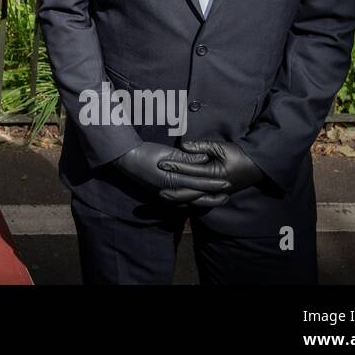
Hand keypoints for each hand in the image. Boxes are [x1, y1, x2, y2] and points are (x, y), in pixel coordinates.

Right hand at [112, 142, 231, 206]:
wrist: (127, 159)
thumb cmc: (146, 152)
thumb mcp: (167, 152)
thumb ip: (186, 158)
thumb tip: (204, 159)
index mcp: (172, 180)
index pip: (198, 183)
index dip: (213, 183)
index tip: (227, 182)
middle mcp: (170, 191)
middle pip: (196, 194)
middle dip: (213, 194)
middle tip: (227, 193)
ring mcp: (165, 194)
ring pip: (189, 200)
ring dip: (204, 200)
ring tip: (217, 198)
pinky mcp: (162, 193)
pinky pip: (179, 201)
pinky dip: (191, 201)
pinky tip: (198, 200)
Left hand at [158, 140, 265, 206]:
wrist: (258, 167)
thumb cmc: (240, 154)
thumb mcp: (221, 147)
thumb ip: (201, 147)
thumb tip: (183, 146)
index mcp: (215, 174)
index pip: (190, 171)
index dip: (175, 167)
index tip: (161, 164)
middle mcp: (216, 187)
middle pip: (191, 191)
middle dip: (174, 191)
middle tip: (158, 190)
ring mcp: (218, 193)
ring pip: (196, 199)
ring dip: (181, 199)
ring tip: (166, 198)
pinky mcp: (219, 195)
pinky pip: (203, 201)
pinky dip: (192, 202)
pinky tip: (181, 203)